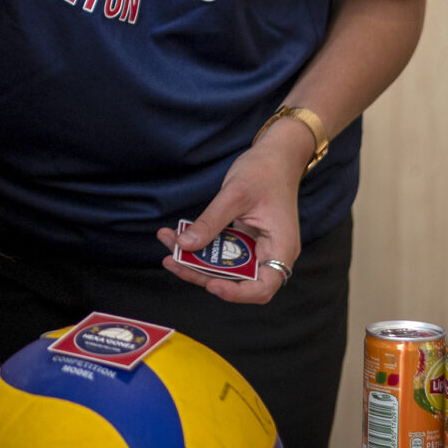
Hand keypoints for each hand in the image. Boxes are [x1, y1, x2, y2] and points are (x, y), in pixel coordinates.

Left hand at [155, 118, 312, 306]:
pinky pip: (221, 251)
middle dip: (202, 274)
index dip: (237, 293)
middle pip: (237, 281)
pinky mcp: (245, 240)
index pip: (262, 287)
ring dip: (195, 260)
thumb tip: (184, 246)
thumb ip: (210, 222)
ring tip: (167, 245)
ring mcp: (257, 248)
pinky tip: (177, 235)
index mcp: (280, 248)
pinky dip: (201, 245)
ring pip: (225, 267)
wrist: (276, 155)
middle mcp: (270, 254)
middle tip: (172, 261)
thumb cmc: (265, 171)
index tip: (211, 284)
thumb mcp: (235, 195)